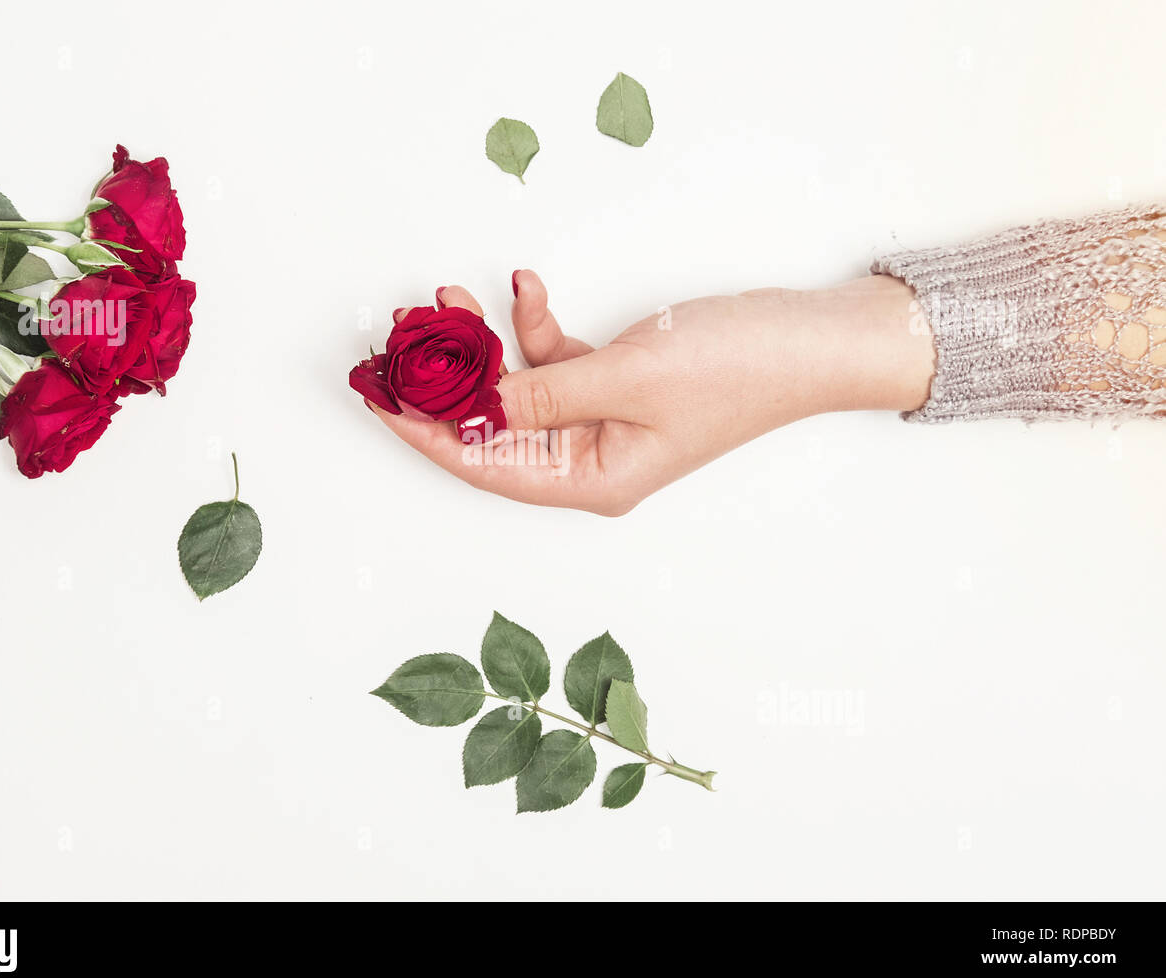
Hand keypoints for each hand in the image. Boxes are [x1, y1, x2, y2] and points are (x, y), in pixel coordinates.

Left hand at [365, 270, 931, 514]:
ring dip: (484, 343)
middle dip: (446, 379)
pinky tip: (523, 285)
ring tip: (449, 296)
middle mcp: (589, 459)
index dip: (426, 430)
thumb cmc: (737, 369)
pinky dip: (533, 326)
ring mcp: (600, 421)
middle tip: (403, 333)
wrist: (810, 338)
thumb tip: (472, 405)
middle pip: (493, 426)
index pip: (485, 463)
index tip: (379, 395)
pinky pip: (552, 360)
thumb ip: (543, 392)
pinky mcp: (614, 384)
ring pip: (517, 387)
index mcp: (593, 480)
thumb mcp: (628, 378)